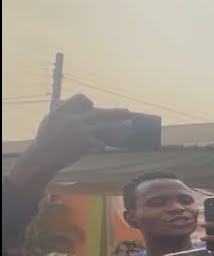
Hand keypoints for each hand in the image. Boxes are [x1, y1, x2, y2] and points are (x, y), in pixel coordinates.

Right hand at [10, 95, 129, 187]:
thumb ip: (61, 113)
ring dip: (119, 125)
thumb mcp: (49, 121)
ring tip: (130, 124)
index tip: (91, 106)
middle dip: (114, 112)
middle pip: (100, 113)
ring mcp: (82, 131)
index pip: (81, 98)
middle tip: (127, 111)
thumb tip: (67, 107)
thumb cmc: (44, 140)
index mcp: (64, 111)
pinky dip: (99, 146)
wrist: (42, 156)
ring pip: (105, 126)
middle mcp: (75, 119)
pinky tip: (97, 148)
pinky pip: (99, 143)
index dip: (88, 102)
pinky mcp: (86, 143)